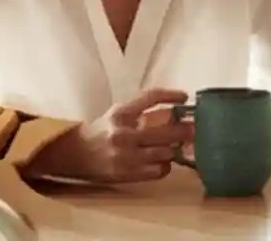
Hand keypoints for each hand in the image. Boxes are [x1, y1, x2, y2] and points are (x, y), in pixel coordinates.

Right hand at [28, 88, 193, 183]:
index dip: (171, 95)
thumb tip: (180, 105)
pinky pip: (158, 170)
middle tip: (195, 128)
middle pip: (166, 131)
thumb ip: (143, 108)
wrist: (75, 154)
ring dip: (175, 149)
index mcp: (120, 113)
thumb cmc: (104, 130)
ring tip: (178, 145)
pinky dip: (165, 165)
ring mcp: (124, 156)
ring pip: (165, 152)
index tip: (185, 96)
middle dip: (186, 130)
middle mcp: (122, 133)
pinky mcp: (126, 174)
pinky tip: (163, 161)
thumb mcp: (119, 113)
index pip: (151, 97)